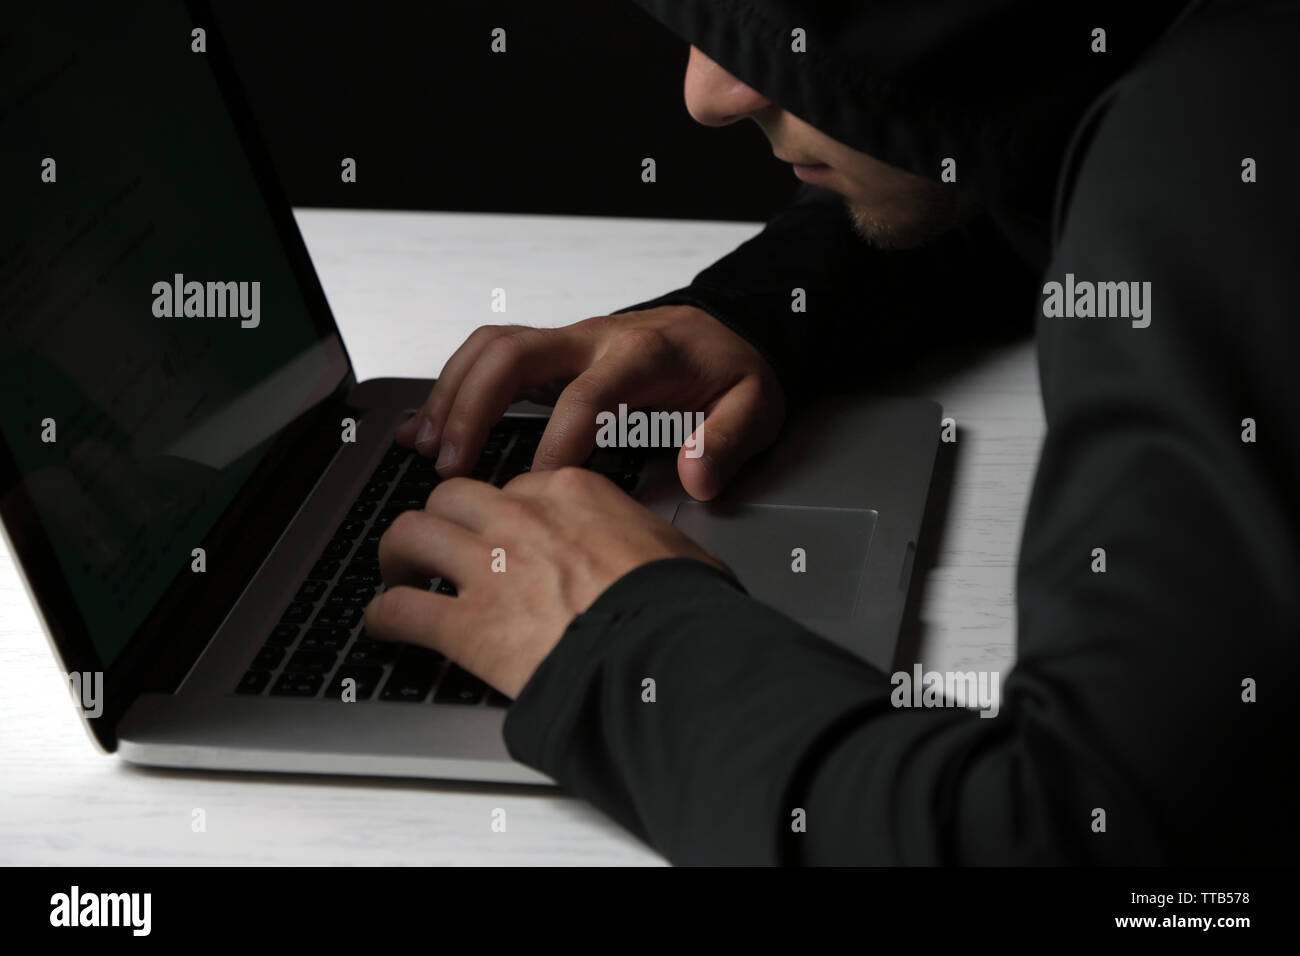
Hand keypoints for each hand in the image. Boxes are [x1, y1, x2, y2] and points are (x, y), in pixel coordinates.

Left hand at [363, 467, 729, 697]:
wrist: (665, 656)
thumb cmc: (681, 609)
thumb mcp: (678, 550)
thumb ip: (647, 540)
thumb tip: (661, 554)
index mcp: (573, 494)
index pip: (518, 484)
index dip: (504, 510)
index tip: (503, 529)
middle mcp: (522, 519)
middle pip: (453, 496)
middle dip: (442, 518)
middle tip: (441, 543)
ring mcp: (489, 569)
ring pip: (411, 534)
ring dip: (398, 555)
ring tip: (398, 573)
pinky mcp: (466, 626)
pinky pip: (400, 609)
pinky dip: (384, 617)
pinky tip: (386, 626)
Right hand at [393, 305, 785, 500]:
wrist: (724, 330)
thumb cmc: (731, 371)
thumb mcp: (754, 406)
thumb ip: (726, 440)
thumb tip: (697, 475)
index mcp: (643, 355)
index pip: (588, 395)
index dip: (557, 442)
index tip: (534, 488)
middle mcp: (595, 339)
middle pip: (515, 354)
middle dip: (474, 407)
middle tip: (451, 465)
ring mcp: (567, 342)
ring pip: (490, 348)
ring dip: (452, 395)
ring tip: (423, 448)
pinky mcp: (551, 355)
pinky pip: (489, 358)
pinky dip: (453, 388)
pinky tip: (426, 426)